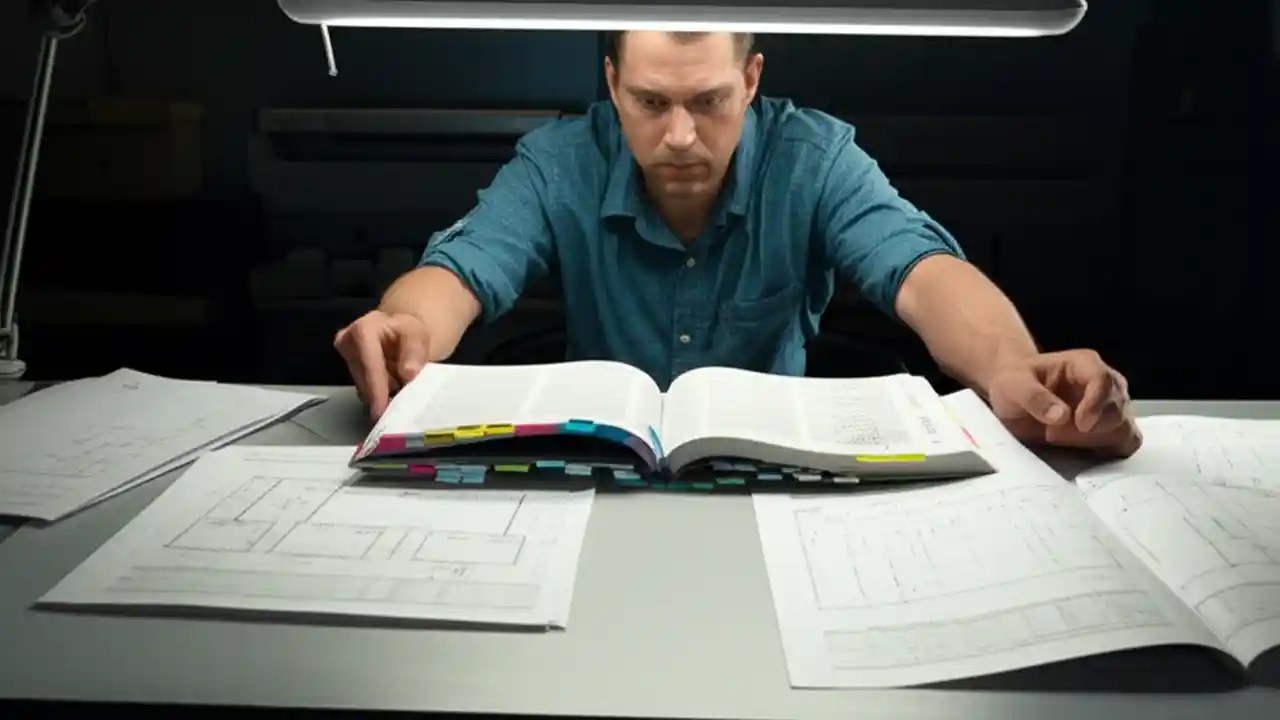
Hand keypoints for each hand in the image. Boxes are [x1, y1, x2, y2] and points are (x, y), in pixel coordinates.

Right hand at [333, 310, 430, 419]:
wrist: (398, 328)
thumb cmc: (407, 329)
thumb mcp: (417, 335)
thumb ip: (414, 353)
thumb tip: (409, 375)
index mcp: (363, 330)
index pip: (369, 363)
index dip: (375, 388)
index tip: (381, 410)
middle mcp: (346, 342)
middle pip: (364, 379)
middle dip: (383, 393)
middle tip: (403, 403)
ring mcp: (344, 356)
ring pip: (363, 387)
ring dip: (383, 392)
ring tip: (400, 384)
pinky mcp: (347, 369)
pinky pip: (364, 389)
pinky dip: (379, 392)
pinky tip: (392, 385)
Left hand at [987, 349, 1141, 457]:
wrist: (1016, 396)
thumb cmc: (1016, 383)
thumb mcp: (1013, 385)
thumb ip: (1034, 398)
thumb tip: (1061, 416)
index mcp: (1084, 363)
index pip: (1103, 380)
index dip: (1095, 404)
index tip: (1081, 425)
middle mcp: (1105, 382)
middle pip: (1117, 408)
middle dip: (1089, 429)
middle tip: (1055, 434)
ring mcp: (1112, 405)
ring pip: (1124, 428)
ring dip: (1097, 442)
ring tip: (1064, 439)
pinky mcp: (1112, 427)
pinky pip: (1126, 442)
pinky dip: (1110, 451)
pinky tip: (1084, 450)